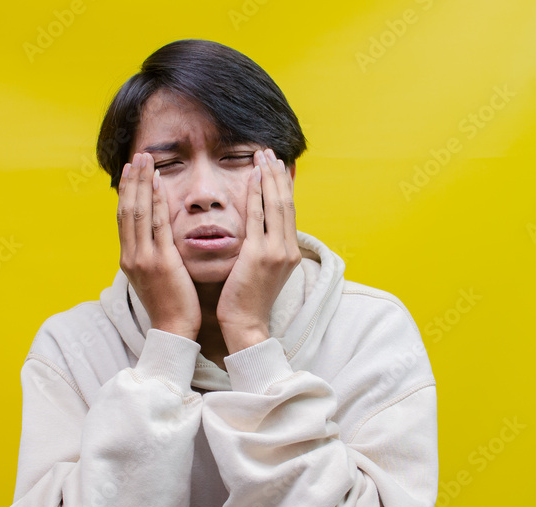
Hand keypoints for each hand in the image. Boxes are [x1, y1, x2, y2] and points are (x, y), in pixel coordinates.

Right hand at [117, 152, 201, 340]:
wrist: (173, 330)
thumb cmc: (168, 305)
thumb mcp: (153, 277)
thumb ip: (151, 255)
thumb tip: (153, 237)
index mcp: (128, 258)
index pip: (124, 217)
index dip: (126, 192)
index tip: (130, 170)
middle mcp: (131, 255)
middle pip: (128, 209)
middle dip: (132, 180)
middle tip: (138, 156)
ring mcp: (144, 258)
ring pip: (139, 212)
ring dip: (142, 183)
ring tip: (146, 161)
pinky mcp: (161, 262)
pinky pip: (157, 225)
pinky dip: (156, 202)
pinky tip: (159, 184)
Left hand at [217, 148, 300, 352]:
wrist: (245, 325)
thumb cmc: (247, 300)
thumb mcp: (262, 271)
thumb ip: (264, 248)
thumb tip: (258, 229)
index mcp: (290, 252)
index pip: (288, 211)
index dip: (283, 186)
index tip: (276, 166)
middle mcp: (288, 249)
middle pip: (286, 203)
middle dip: (277, 175)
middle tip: (269, 152)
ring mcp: (276, 252)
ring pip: (275, 206)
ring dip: (268, 178)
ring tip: (262, 157)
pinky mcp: (259, 256)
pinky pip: (258, 218)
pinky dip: (257, 195)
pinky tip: (252, 178)